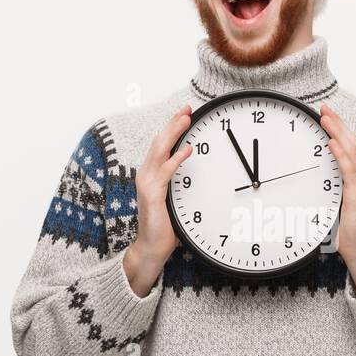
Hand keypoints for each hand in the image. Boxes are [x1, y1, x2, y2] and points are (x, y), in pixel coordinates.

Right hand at [123, 104, 192, 295]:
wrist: (152, 248)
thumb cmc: (167, 227)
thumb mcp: (178, 201)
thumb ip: (185, 185)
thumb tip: (208, 177)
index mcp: (153, 174)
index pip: (162, 144)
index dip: (173, 127)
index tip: (186, 113)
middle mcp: (146, 175)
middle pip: (160, 141)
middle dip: (173, 122)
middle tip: (188, 108)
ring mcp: (147, 184)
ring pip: (159, 150)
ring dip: (173, 133)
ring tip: (185, 119)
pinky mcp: (152, 196)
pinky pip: (165, 173)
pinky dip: (176, 159)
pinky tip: (187, 150)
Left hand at [318, 102, 355, 296]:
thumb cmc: (349, 229)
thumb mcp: (339, 202)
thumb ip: (333, 186)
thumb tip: (314, 175)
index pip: (351, 146)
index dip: (340, 129)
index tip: (327, 115)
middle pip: (352, 142)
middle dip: (338, 124)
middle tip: (324, 109)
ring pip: (352, 151)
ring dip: (338, 132)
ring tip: (326, 118)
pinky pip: (349, 169)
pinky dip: (341, 154)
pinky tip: (333, 143)